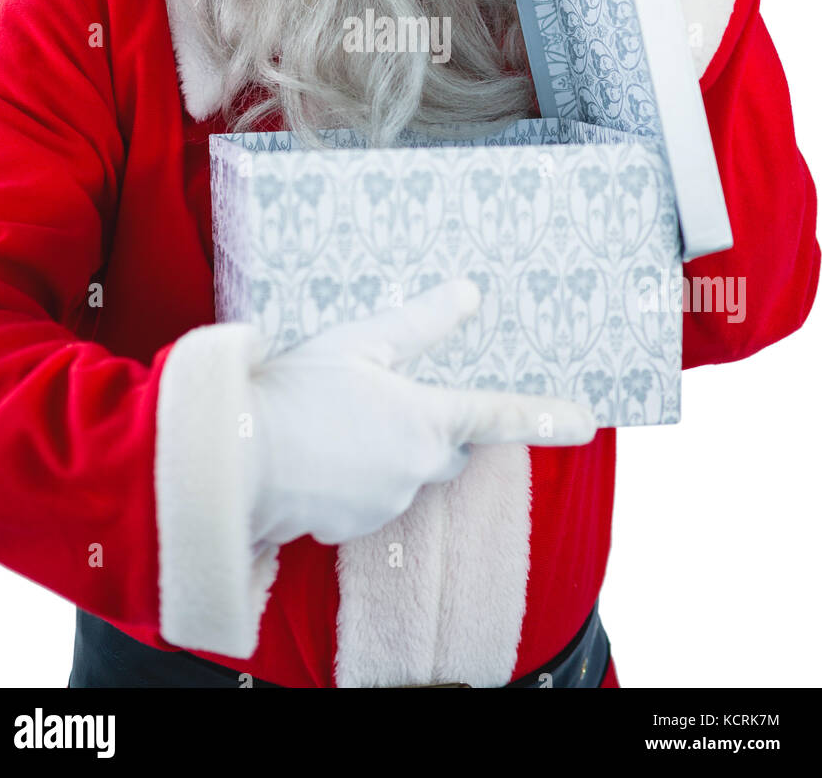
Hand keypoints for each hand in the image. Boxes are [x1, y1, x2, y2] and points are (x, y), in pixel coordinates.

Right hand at [243, 278, 596, 547]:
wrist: (234, 462)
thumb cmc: (294, 392)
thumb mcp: (359, 342)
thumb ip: (418, 323)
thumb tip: (469, 294)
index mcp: (425, 421)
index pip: (497, 417)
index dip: (544, 416)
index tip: (587, 422)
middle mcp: (416, 469)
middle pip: (446, 448)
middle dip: (429, 427)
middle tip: (384, 395)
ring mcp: (384, 503)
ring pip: (404, 471)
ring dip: (383, 449)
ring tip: (332, 420)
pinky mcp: (351, 527)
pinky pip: (368, 496)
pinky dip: (352, 477)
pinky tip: (317, 452)